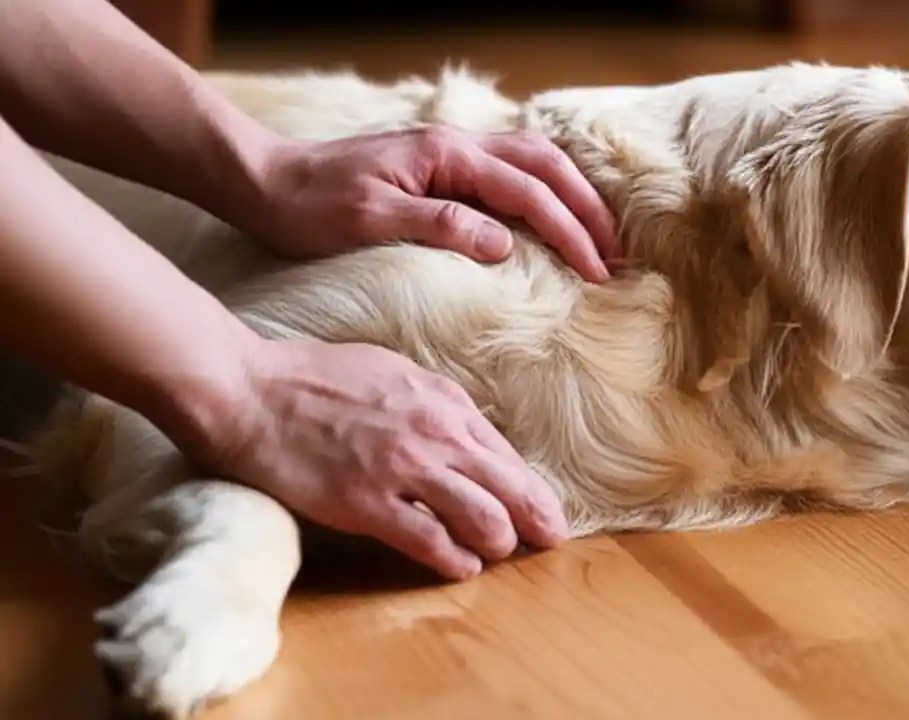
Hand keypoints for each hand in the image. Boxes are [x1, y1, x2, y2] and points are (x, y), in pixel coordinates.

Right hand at [178, 335, 567, 579]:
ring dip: (498, 543)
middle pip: (512, 489)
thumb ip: (435, 406)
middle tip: (547, 542)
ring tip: (493, 554)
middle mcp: (435, 434)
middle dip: (538, 521)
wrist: (252, 392)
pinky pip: (432, 542)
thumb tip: (465, 435)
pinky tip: (460, 567)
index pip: (509, 456)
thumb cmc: (317, 380)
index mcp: (445, 401)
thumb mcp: (395, 373)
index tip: (543, 513)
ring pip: (485, 519)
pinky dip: (455, 561)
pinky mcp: (368, 504)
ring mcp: (404, 470)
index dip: (532, 490)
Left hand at [242, 126, 618, 280]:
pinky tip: (552, 218)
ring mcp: (451, 154)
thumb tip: (504, 244)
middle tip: (616, 254)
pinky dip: (545, 192)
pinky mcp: (442, 169)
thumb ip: (440, 225)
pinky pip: (511, 173)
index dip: (569, 231)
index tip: (597, 272)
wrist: (266, 182)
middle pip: (546, 165)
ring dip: (572, 196)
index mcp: (447, 156)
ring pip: (533, 161)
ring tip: (598, 237)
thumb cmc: (310, 205)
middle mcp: (457, 146)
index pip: (528, 192)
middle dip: (587, 208)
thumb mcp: (371, 219)